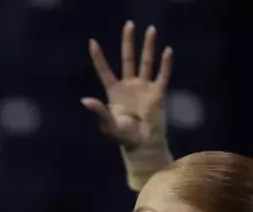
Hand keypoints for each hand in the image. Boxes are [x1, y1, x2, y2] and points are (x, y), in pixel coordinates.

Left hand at [81, 21, 171, 150]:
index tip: (92, 42)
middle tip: (129, 24)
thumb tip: (85, 100)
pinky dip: (165, 64)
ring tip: (151, 29)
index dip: (98, 58)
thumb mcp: (107, 125)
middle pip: (128, 59)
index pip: (105, 71)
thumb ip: (98, 111)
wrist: (142, 145)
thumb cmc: (123, 137)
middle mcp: (129, 86)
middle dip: (128, 42)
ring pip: (146, 62)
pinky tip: (167, 51)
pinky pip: (162, 75)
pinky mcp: (157, 93)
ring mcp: (144, 88)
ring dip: (149, 46)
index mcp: (114, 93)